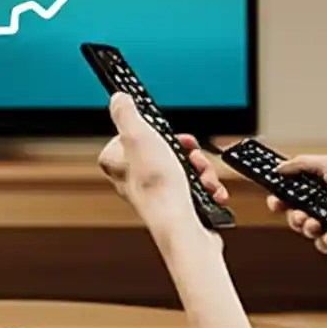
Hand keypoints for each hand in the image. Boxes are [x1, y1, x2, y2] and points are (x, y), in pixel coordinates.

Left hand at [97, 93, 229, 242]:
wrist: (183, 228)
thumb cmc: (158, 189)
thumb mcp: (138, 136)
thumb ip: (126, 114)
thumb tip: (118, 99)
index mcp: (117, 162)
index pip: (134, 134)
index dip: (155, 131)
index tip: (166, 133)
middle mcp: (132, 179)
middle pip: (165, 149)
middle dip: (186, 151)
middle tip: (190, 156)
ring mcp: (155, 192)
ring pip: (183, 167)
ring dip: (200, 169)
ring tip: (202, 178)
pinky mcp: (176, 204)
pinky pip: (195, 187)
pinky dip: (206, 187)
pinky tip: (209, 192)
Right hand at [265, 153, 326, 253]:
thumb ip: (301, 164)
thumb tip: (279, 168)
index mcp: (319, 188)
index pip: (292, 196)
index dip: (281, 200)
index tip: (275, 202)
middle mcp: (325, 206)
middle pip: (297, 217)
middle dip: (293, 217)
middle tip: (299, 215)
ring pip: (309, 233)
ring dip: (307, 229)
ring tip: (315, 225)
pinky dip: (326, 241)